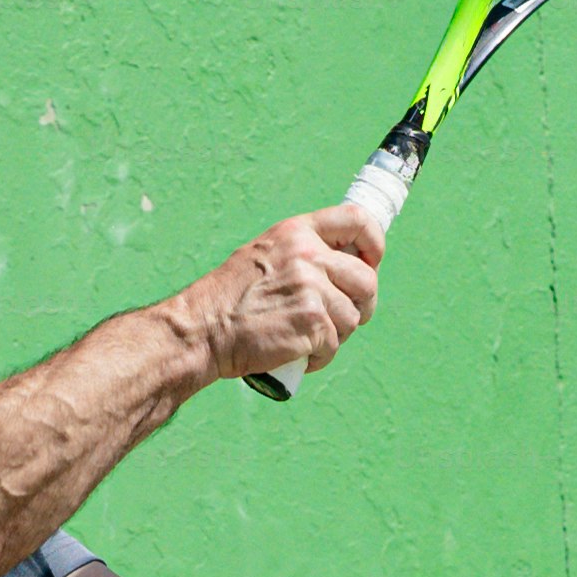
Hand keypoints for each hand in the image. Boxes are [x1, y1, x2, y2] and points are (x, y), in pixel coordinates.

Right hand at [167, 206, 383, 382]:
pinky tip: (296, 354)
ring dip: (335, 335)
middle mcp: (308, 255)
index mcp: (296, 232)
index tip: (371, 263)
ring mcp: (312, 288)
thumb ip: (301, 253)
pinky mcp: (313, 322)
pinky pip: (334, 345)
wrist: (202, 329)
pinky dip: (319, 357)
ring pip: (353, 318)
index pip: (357, 220)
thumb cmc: (228, 300)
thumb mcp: (263, 255)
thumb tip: (344, 265)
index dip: (374, 243)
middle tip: (339, 319)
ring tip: (304, 339)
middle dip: (361, 305)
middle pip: (367, 280)